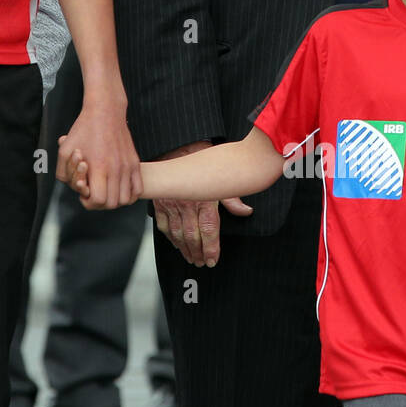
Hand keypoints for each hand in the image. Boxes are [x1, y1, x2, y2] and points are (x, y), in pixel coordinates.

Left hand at [54, 102, 140, 207]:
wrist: (105, 112)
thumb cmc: (84, 129)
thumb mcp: (64, 149)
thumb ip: (62, 172)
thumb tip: (69, 186)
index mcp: (99, 167)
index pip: (98, 200)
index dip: (89, 201)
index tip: (84, 193)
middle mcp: (116, 169)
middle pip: (113, 203)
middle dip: (100, 204)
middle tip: (94, 193)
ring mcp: (127, 166)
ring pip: (126, 199)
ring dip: (115, 201)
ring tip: (106, 192)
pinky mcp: (135, 163)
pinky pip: (138, 189)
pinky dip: (129, 195)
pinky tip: (119, 189)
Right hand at [152, 140, 251, 266]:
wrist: (174, 144)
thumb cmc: (199, 156)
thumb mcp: (220, 174)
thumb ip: (232, 197)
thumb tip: (246, 211)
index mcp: (204, 198)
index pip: (209, 230)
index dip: (211, 249)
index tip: (212, 260)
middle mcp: (187, 203)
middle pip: (192, 236)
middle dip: (197, 252)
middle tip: (201, 262)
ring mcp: (171, 203)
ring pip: (177, 233)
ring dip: (184, 248)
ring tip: (190, 257)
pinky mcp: (160, 201)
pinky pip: (163, 224)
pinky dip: (169, 236)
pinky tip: (175, 243)